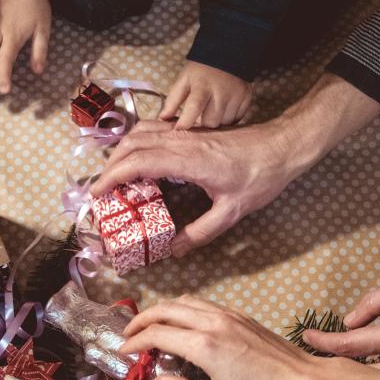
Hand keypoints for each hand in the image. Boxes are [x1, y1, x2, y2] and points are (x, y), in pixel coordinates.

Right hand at [92, 73, 379, 256]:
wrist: (283, 146)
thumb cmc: (260, 177)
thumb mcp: (231, 213)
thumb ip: (200, 232)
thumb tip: (174, 251)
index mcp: (186, 159)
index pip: (136, 162)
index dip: (111, 177)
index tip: (97, 194)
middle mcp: (181, 140)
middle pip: (131, 145)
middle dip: (110, 166)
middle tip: (101, 191)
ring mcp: (186, 132)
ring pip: (140, 132)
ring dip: (122, 151)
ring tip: (114, 175)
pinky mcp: (192, 130)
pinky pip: (154, 128)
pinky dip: (137, 141)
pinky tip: (139, 158)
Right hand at [122, 297, 379, 379]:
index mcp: (204, 346)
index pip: (157, 334)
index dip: (135, 342)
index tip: (123, 352)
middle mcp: (212, 323)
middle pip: (165, 309)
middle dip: (141, 320)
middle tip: (128, 336)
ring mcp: (227, 315)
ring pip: (183, 301)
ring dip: (161, 311)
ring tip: (149, 329)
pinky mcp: (239, 315)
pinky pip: (201, 304)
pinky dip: (182, 310)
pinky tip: (179, 327)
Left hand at [160, 61, 251, 128]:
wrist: (228, 53)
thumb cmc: (201, 70)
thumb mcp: (184, 79)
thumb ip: (173, 100)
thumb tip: (162, 119)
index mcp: (203, 84)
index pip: (194, 107)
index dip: (186, 122)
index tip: (179, 129)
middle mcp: (222, 91)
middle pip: (212, 122)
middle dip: (203, 124)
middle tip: (199, 118)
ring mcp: (236, 95)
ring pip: (225, 123)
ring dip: (216, 122)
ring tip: (211, 112)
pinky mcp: (246, 98)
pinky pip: (237, 119)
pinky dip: (228, 118)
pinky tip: (223, 109)